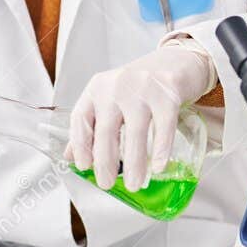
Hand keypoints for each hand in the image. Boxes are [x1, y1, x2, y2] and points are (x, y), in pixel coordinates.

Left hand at [69, 43, 212, 192]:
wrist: (176, 62)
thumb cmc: (138, 86)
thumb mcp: (110, 99)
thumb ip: (91, 125)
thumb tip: (71, 156)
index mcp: (96, 89)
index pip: (80, 118)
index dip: (80, 145)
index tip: (83, 167)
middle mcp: (115, 87)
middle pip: (106, 129)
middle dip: (104, 161)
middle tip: (106, 183)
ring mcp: (142, 89)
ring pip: (134, 132)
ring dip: (134, 163)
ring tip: (134, 184)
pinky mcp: (167, 94)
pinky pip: (163, 127)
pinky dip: (161, 149)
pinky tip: (158, 167)